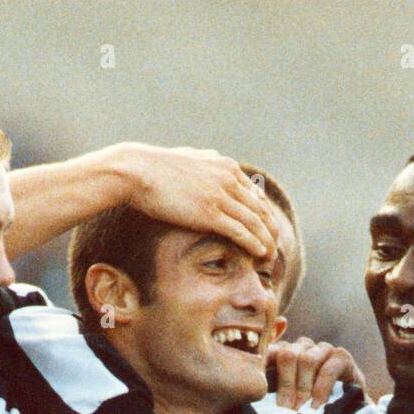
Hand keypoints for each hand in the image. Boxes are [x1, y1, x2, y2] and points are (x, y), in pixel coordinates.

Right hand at [116, 143, 278, 259]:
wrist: (138, 171)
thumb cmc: (158, 167)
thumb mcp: (189, 156)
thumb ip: (206, 159)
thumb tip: (213, 157)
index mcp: (227, 167)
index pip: (256, 195)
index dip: (264, 215)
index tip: (267, 230)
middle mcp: (229, 180)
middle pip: (260, 209)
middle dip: (271, 230)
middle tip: (275, 246)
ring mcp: (220, 195)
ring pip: (254, 222)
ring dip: (266, 241)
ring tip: (270, 256)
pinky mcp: (209, 212)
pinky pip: (240, 231)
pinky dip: (253, 244)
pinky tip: (260, 254)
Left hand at [268, 336, 366, 408]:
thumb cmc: (306, 411)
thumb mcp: (282, 402)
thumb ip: (266, 391)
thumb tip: (248, 395)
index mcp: (281, 353)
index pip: (267, 351)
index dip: (263, 369)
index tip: (259, 391)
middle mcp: (301, 347)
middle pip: (287, 354)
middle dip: (286, 384)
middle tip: (286, 408)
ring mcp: (322, 349)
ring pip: (307, 360)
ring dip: (303, 388)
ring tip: (301, 409)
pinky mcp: (342, 357)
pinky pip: (328, 368)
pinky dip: (321, 389)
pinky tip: (317, 405)